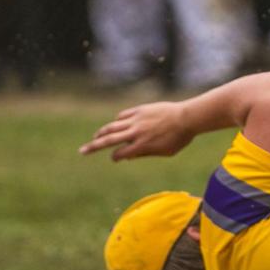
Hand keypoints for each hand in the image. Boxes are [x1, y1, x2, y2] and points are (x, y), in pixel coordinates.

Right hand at [78, 102, 194, 161]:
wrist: (187, 118)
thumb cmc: (180, 138)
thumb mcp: (165, 152)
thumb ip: (146, 154)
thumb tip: (128, 156)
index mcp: (142, 145)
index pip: (120, 153)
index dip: (116, 157)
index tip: (115, 158)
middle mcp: (135, 133)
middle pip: (109, 140)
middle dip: (93, 147)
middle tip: (82, 151)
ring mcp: (136, 120)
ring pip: (112, 126)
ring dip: (102, 132)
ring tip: (95, 137)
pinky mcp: (139, 110)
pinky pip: (123, 116)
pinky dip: (117, 121)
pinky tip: (115, 124)